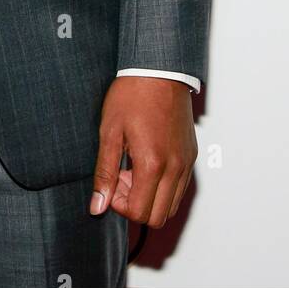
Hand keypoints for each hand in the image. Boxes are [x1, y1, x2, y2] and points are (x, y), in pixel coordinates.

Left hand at [90, 76, 197, 227]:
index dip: (119, 205)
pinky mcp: (191, 156)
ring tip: (134, 168)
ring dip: (150, 197)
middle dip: (135, 205)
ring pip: (171, 206)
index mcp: (153, 164)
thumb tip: (97, 206)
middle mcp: (175, 168)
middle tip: (122, 177)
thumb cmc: (132, 95)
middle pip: (158, 217)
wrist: (158, 70)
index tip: (111, 182)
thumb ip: (104, 173)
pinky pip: (180, 188)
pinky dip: (163, 187)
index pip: (138, 213)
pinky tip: (148, 162)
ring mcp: (186, 163)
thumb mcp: (109, 132)